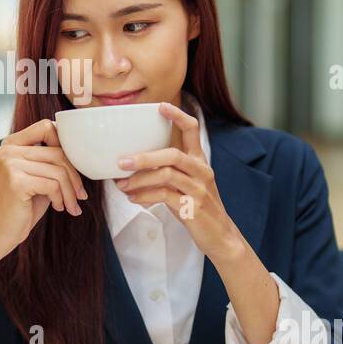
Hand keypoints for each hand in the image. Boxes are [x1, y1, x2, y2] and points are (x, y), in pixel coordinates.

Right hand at [0, 119, 88, 252]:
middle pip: (58, 152)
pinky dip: (61, 198)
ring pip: (59, 170)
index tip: (73, 169)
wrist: (3, 231)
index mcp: (11, 143)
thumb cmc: (25, 203)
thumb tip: (81, 146)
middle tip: (80, 195)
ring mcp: (10, 164)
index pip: (46, 127)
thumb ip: (51, 157)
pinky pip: (53, 185)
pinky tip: (58, 208)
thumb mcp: (39, 175)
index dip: (66, 146)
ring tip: (71, 205)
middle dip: (75, 176)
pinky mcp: (16, 182)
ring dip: (70, 192)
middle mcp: (7, 150)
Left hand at [114, 102, 246, 264]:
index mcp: (200, 161)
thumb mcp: (185, 185)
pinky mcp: (194, 207)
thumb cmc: (196, 208)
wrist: (220, 237)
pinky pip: (165, 196)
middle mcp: (202, 171)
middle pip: (173, 154)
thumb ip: (165, 173)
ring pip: (167, 175)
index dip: (178, 116)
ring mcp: (199, 189)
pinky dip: (145, 197)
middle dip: (144, 157)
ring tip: (122, 185)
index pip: (193, 130)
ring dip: (140, 179)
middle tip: (121, 161)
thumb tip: (129, 168)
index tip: (161, 106)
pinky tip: (133, 199)